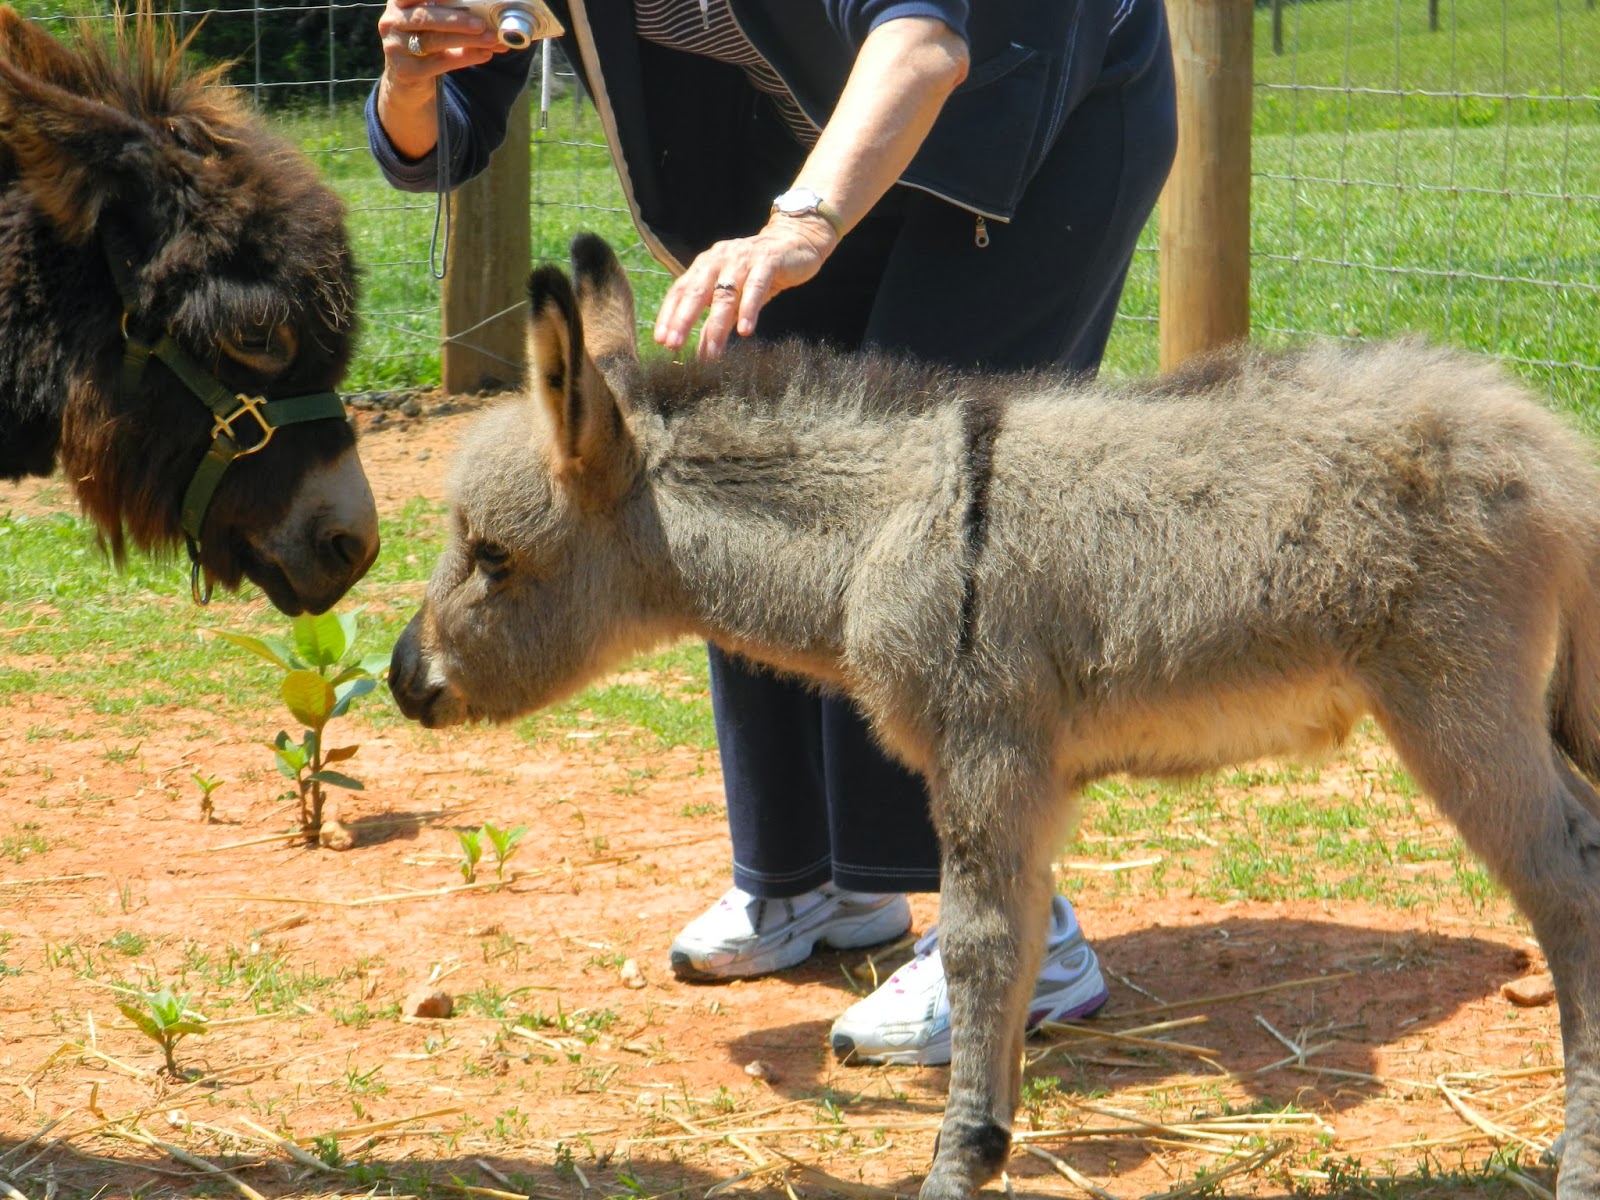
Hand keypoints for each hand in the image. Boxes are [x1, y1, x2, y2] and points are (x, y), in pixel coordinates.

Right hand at [376, 0, 504, 157]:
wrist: (408, 79)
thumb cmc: (427, 42)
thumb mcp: (434, 24)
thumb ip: (453, 14)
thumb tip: (493, 16)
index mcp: (399, 3)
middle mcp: (392, 21)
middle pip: (425, 17)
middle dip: (457, 20)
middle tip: (482, 24)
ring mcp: (395, 46)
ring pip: (434, 41)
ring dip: (466, 40)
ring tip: (491, 39)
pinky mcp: (405, 70)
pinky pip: (440, 63)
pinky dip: (465, 58)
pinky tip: (484, 54)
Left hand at [653, 214, 837, 359]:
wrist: (795, 241)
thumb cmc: (759, 272)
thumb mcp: (734, 295)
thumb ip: (716, 319)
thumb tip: (702, 353)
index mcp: (706, 265)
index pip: (680, 290)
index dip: (669, 315)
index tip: (662, 341)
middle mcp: (720, 259)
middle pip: (697, 291)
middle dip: (684, 320)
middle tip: (674, 345)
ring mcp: (743, 259)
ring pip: (725, 294)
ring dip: (717, 325)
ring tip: (713, 352)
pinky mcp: (768, 262)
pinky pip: (756, 288)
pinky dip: (749, 309)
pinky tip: (745, 331)